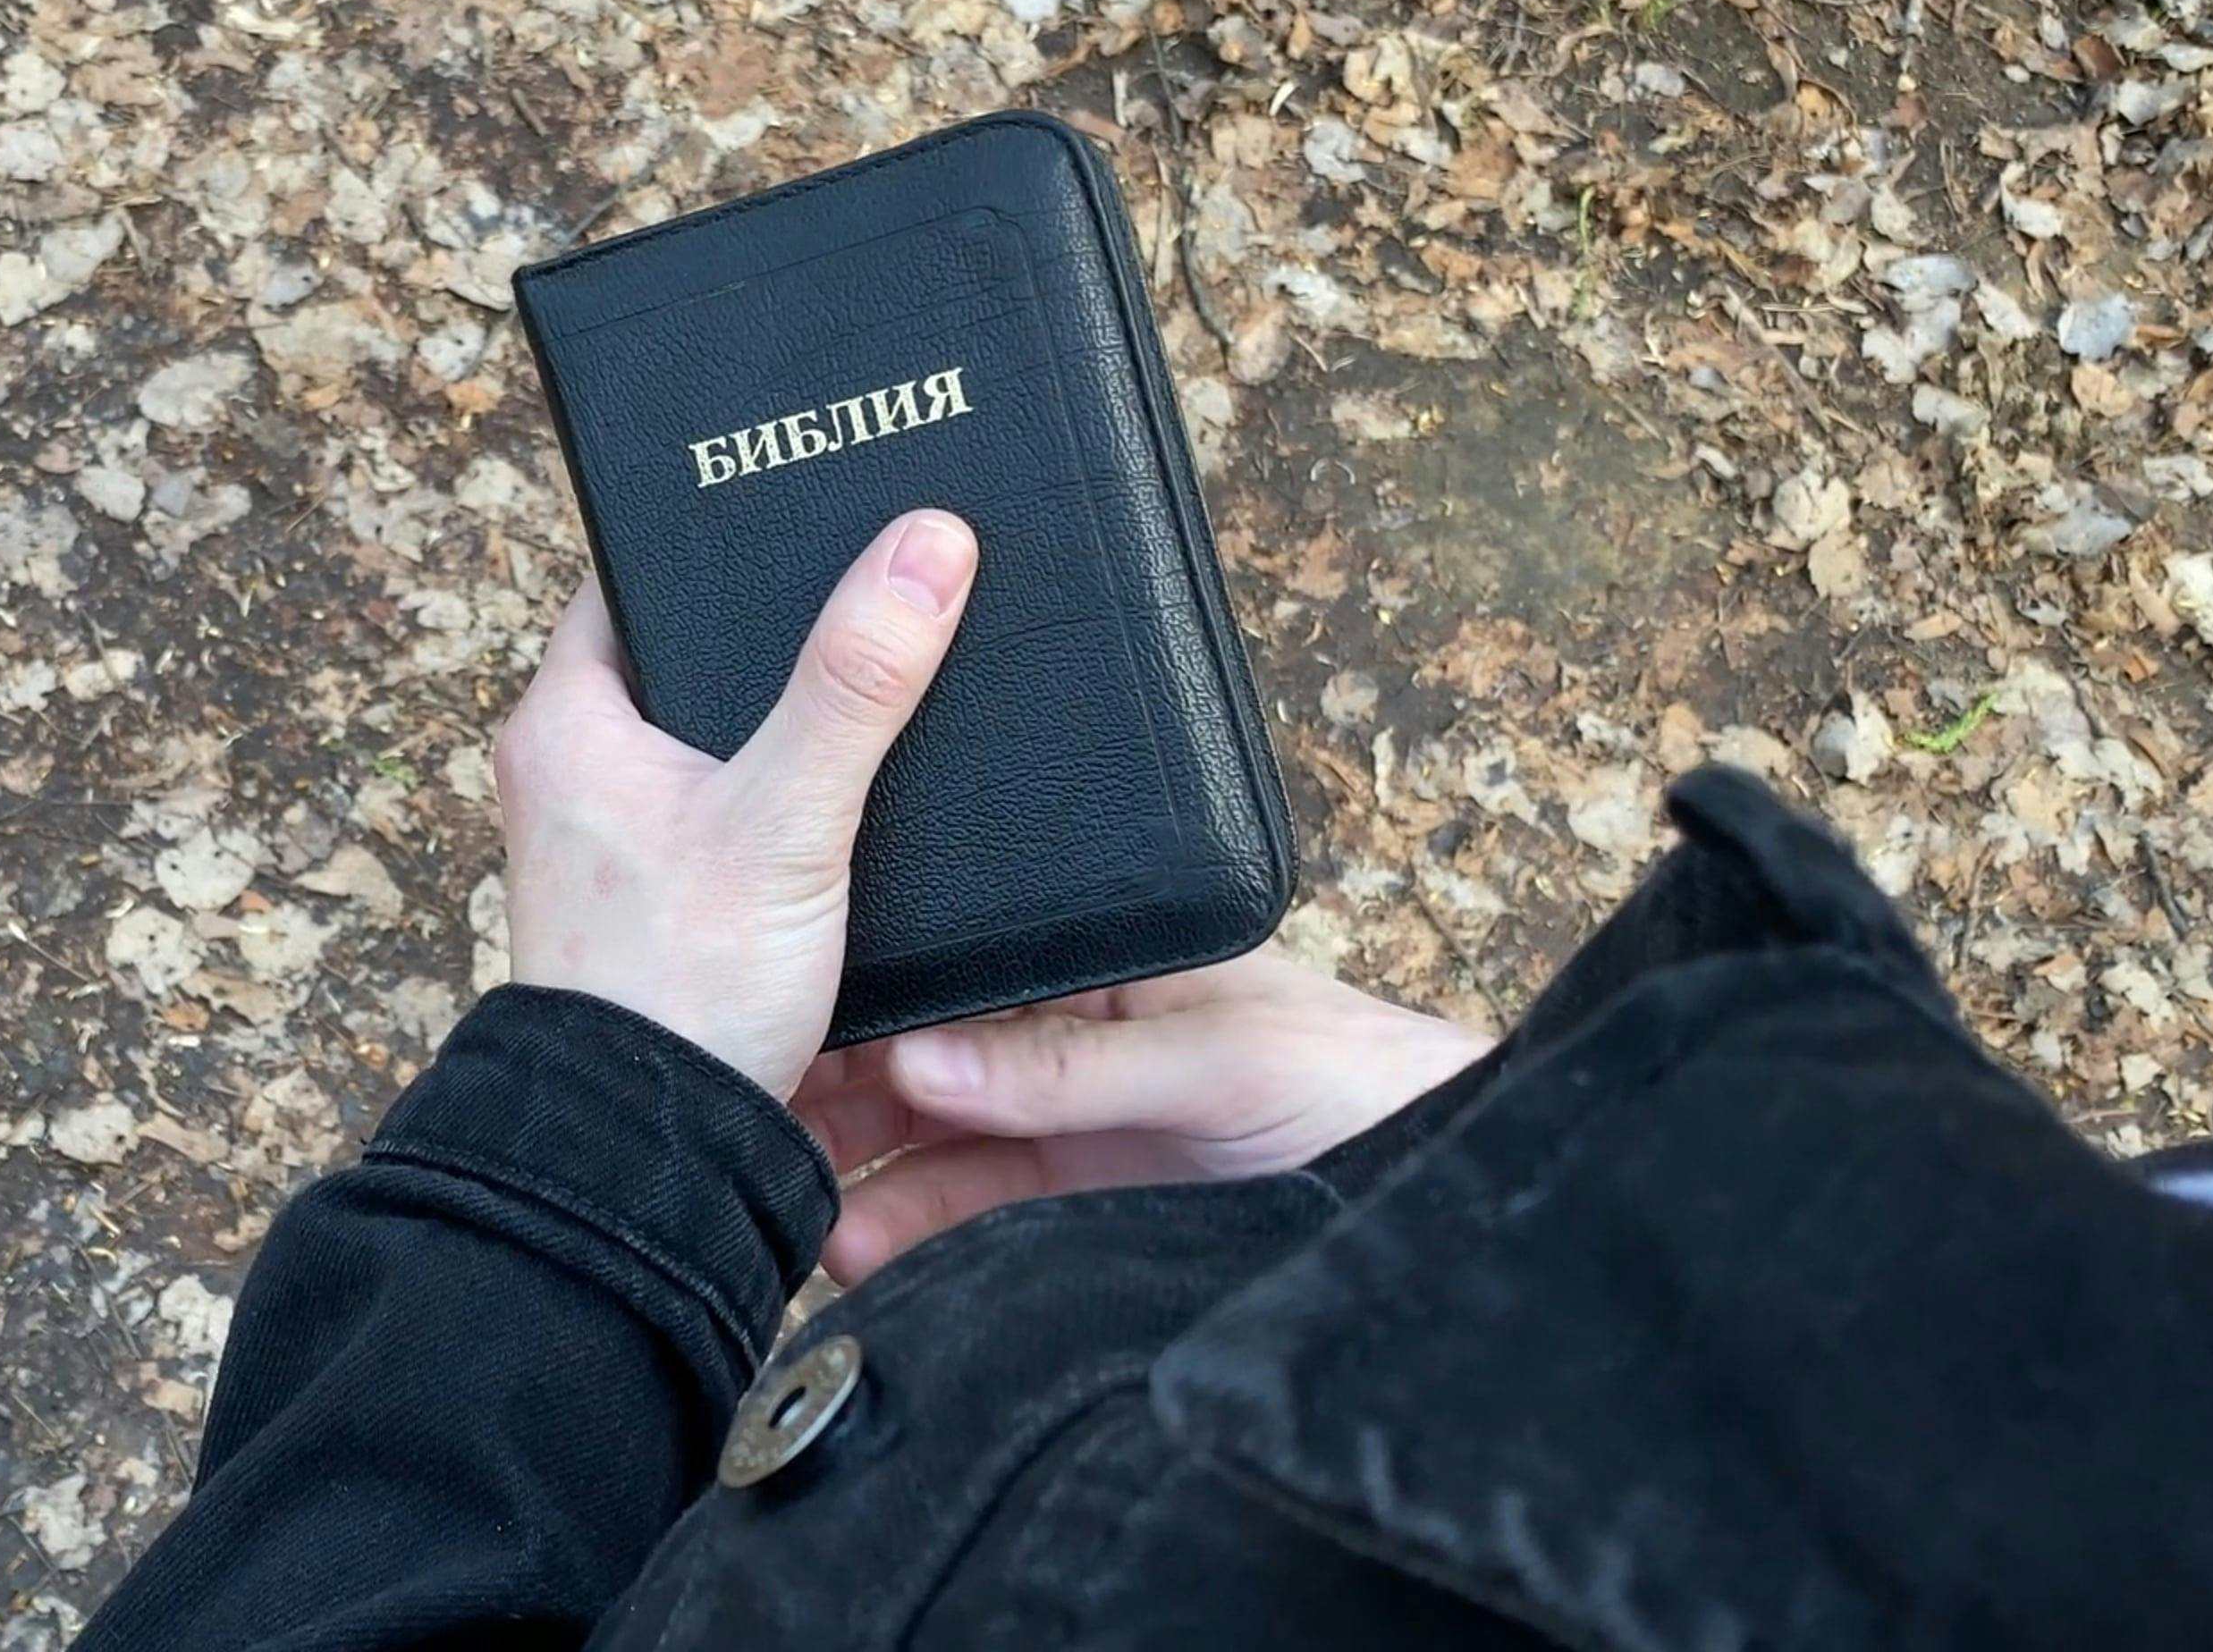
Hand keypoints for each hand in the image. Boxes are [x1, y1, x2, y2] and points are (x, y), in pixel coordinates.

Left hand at [495, 511, 980, 1098]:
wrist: (651, 1159)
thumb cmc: (680, 991)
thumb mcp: (785, 820)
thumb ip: (854, 684)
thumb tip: (924, 546)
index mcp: (566, 721)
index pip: (640, 578)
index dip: (723, 535)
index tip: (815, 499)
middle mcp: (576, 771)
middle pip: (695, 657)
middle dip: (783, 627)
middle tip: (881, 574)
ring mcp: (619, 840)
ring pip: (723, 737)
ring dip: (796, 719)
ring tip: (894, 666)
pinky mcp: (667, 900)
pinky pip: (739, 808)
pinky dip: (796, 793)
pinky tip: (870, 788)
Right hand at [791, 953, 1492, 1283]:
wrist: (1444, 1190)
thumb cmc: (1360, 1077)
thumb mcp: (1220, 1057)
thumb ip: (1071, 1067)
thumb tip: (925, 1062)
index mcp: (1092, 957)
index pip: (958, 970)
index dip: (872, 1004)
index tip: (792, 1040)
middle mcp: (1064, 1031)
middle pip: (921, 1059)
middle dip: (840, 1098)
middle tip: (768, 1136)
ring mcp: (1063, 1118)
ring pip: (929, 1143)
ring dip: (864, 1179)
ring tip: (810, 1218)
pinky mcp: (1073, 1201)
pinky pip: (967, 1214)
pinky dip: (908, 1236)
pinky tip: (860, 1254)